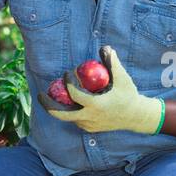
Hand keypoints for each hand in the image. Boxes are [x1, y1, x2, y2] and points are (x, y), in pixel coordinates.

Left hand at [38, 46, 163, 134]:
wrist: (135, 116)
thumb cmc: (128, 95)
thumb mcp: (123, 78)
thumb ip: (113, 62)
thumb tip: (104, 47)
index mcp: (96, 106)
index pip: (74, 94)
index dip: (68, 81)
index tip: (68, 72)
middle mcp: (89, 118)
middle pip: (60, 114)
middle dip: (47, 104)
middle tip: (40, 94)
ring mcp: (87, 125)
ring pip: (66, 117)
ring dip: (58, 106)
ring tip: (52, 94)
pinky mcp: (88, 128)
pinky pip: (73, 119)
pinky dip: (68, 110)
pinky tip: (66, 100)